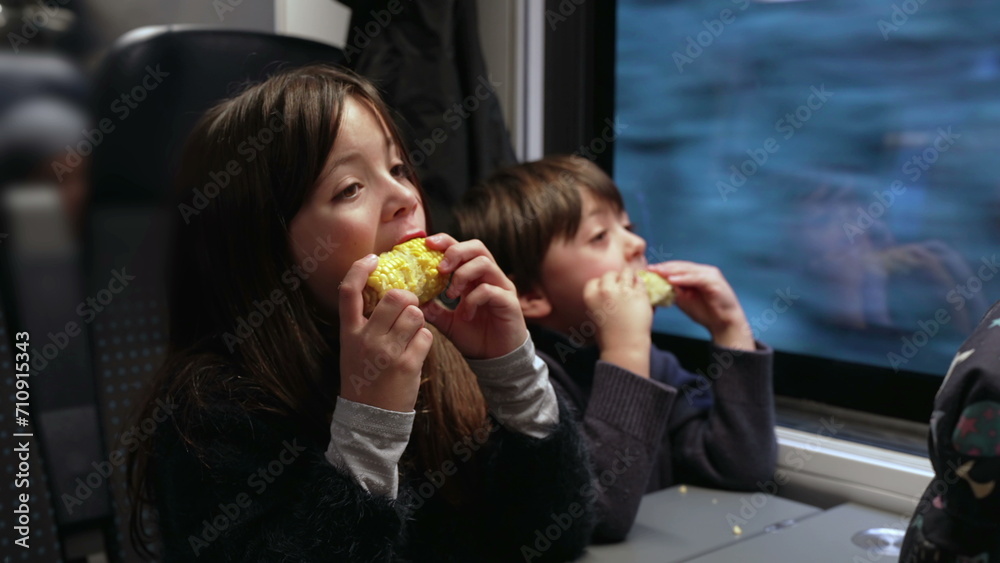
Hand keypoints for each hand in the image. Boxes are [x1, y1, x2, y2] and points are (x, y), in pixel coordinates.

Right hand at [338, 254, 432, 412]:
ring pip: (415, 314)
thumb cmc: (364, 378)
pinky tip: (416, 351)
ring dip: (418, 320)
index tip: (373, 259)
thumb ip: (363, 323)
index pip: (348, 290)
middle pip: (395, 297)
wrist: (370, 417)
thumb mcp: (352, 349)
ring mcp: (387, 351)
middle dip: (408, 298)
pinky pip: (426, 336)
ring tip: (411, 334)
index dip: (360, 269)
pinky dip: (425, 340)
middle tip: (408, 309)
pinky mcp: (408, 363)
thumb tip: (385, 293)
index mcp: (349, 332)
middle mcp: (366, 338)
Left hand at [420, 234, 527, 359]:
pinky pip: (489, 290)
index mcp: (474, 276)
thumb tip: (410, 299)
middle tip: (440, 268)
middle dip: (455, 252)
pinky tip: (465, 315)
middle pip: (476, 247)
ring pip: (484, 264)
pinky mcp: (509, 301)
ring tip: (450, 294)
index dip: (445, 242)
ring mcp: (501, 287)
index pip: (461, 248)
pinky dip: (472, 299)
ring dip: (462, 275)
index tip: (427, 244)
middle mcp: (489, 277)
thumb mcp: (446, 321)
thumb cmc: (474, 335)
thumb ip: (432, 308)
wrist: (495, 358)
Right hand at [585, 268, 652, 376]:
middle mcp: (606, 290)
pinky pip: (640, 281)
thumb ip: (599, 299)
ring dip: (630, 278)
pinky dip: (641, 285)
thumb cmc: (609, 336)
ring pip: (627, 272)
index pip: (596, 280)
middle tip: (621, 289)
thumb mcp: (595, 315)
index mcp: (591, 295)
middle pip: (611, 274)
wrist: (624, 347)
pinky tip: (640, 293)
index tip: (608, 292)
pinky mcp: (639, 294)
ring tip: (632, 288)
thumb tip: (610, 288)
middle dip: (616, 279)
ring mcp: (623, 291)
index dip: (603, 285)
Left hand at [648, 261, 753, 350]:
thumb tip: (657, 286)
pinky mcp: (715, 282)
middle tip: (650, 268)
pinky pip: (697, 278)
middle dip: (665, 267)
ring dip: (672, 271)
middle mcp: (704, 271)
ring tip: (658, 272)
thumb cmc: (705, 312)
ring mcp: (710, 275)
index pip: (678, 268)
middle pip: (681, 266)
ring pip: (688, 270)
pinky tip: (672, 280)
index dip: (663, 268)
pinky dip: (684, 278)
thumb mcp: (685, 300)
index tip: (648, 270)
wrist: (724, 324)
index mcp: (697, 274)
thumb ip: (674, 291)